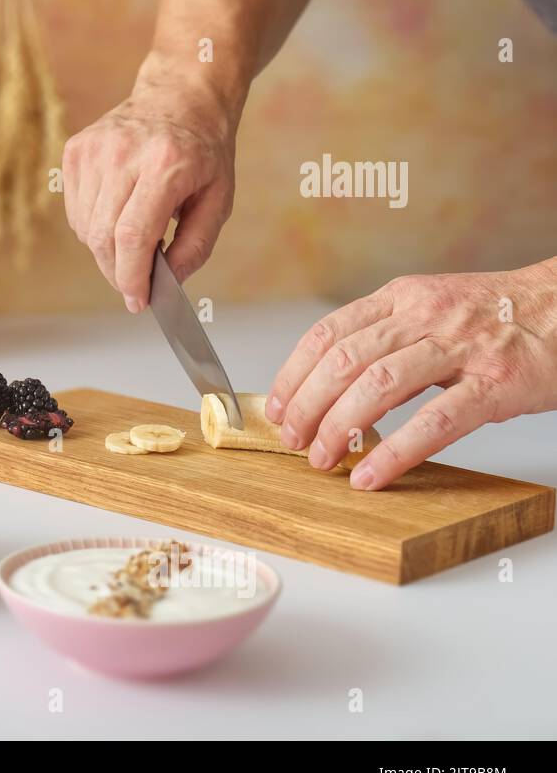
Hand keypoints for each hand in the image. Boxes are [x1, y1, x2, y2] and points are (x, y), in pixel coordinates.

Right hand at [62, 67, 236, 311]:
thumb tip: (168, 282)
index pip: (133, 235)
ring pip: (84, 229)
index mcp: (165, 164)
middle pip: (103, 237)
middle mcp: (122, 153)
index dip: (132, 276)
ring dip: (105, 251)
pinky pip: (75, 211)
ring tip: (132, 242)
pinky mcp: (75, 149)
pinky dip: (92, 228)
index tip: (138, 301)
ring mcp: (93, 149)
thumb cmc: (203, 151)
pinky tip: (116, 215)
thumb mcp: (219, 198)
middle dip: (117, 272)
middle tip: (135, 285)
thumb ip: (196, 245)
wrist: (180, 95)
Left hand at [265, 262, 556, 489]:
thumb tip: (330, 383)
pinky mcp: (495, 384)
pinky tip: (371, 475)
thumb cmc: (498, 316)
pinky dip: (395, 453)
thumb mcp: (433, 306)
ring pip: (379, 386)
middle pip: (343, 361)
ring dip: (339, 427)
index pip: (328, 333)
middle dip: (307, 406)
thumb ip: (386, 334)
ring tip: (320, 460)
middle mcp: (425, 316)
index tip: (276, 407)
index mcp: (403, 297)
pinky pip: (434, 422)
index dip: (293, 374)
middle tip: (291, 440)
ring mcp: (461, 348)